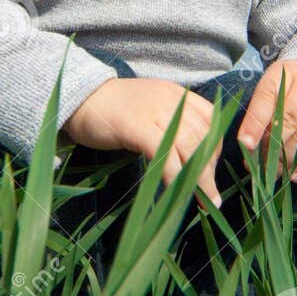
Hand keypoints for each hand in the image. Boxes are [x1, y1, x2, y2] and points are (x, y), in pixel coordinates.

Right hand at [62, 77, 223, 208]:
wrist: (80, 98)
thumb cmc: (113, 110)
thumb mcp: (150, 110)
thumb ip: (171, 124)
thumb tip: (191, 157)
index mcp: (177, 94)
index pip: (211, 119)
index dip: (216, 147)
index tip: (211, 170)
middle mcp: (172, 100)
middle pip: (204, 137)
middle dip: (210, 169)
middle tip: (210, 195)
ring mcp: (155, 112)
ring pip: (190, 148)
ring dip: (199, 178)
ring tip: (202, 201)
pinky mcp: (138, 127)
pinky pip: (166, 156)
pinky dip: (175, 177)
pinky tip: (175, 193)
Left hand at [237, 59, 296, 182]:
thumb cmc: (285, 91)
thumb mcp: (269, 93)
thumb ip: (258, 116)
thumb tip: (249, 149)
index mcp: (285, 72)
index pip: (267, 98)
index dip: (255, 123)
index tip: (245, 145)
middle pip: (289, 118)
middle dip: (272, 146)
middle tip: (260, 166)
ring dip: (289, 158)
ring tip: (275, 173)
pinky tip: (295, 175)